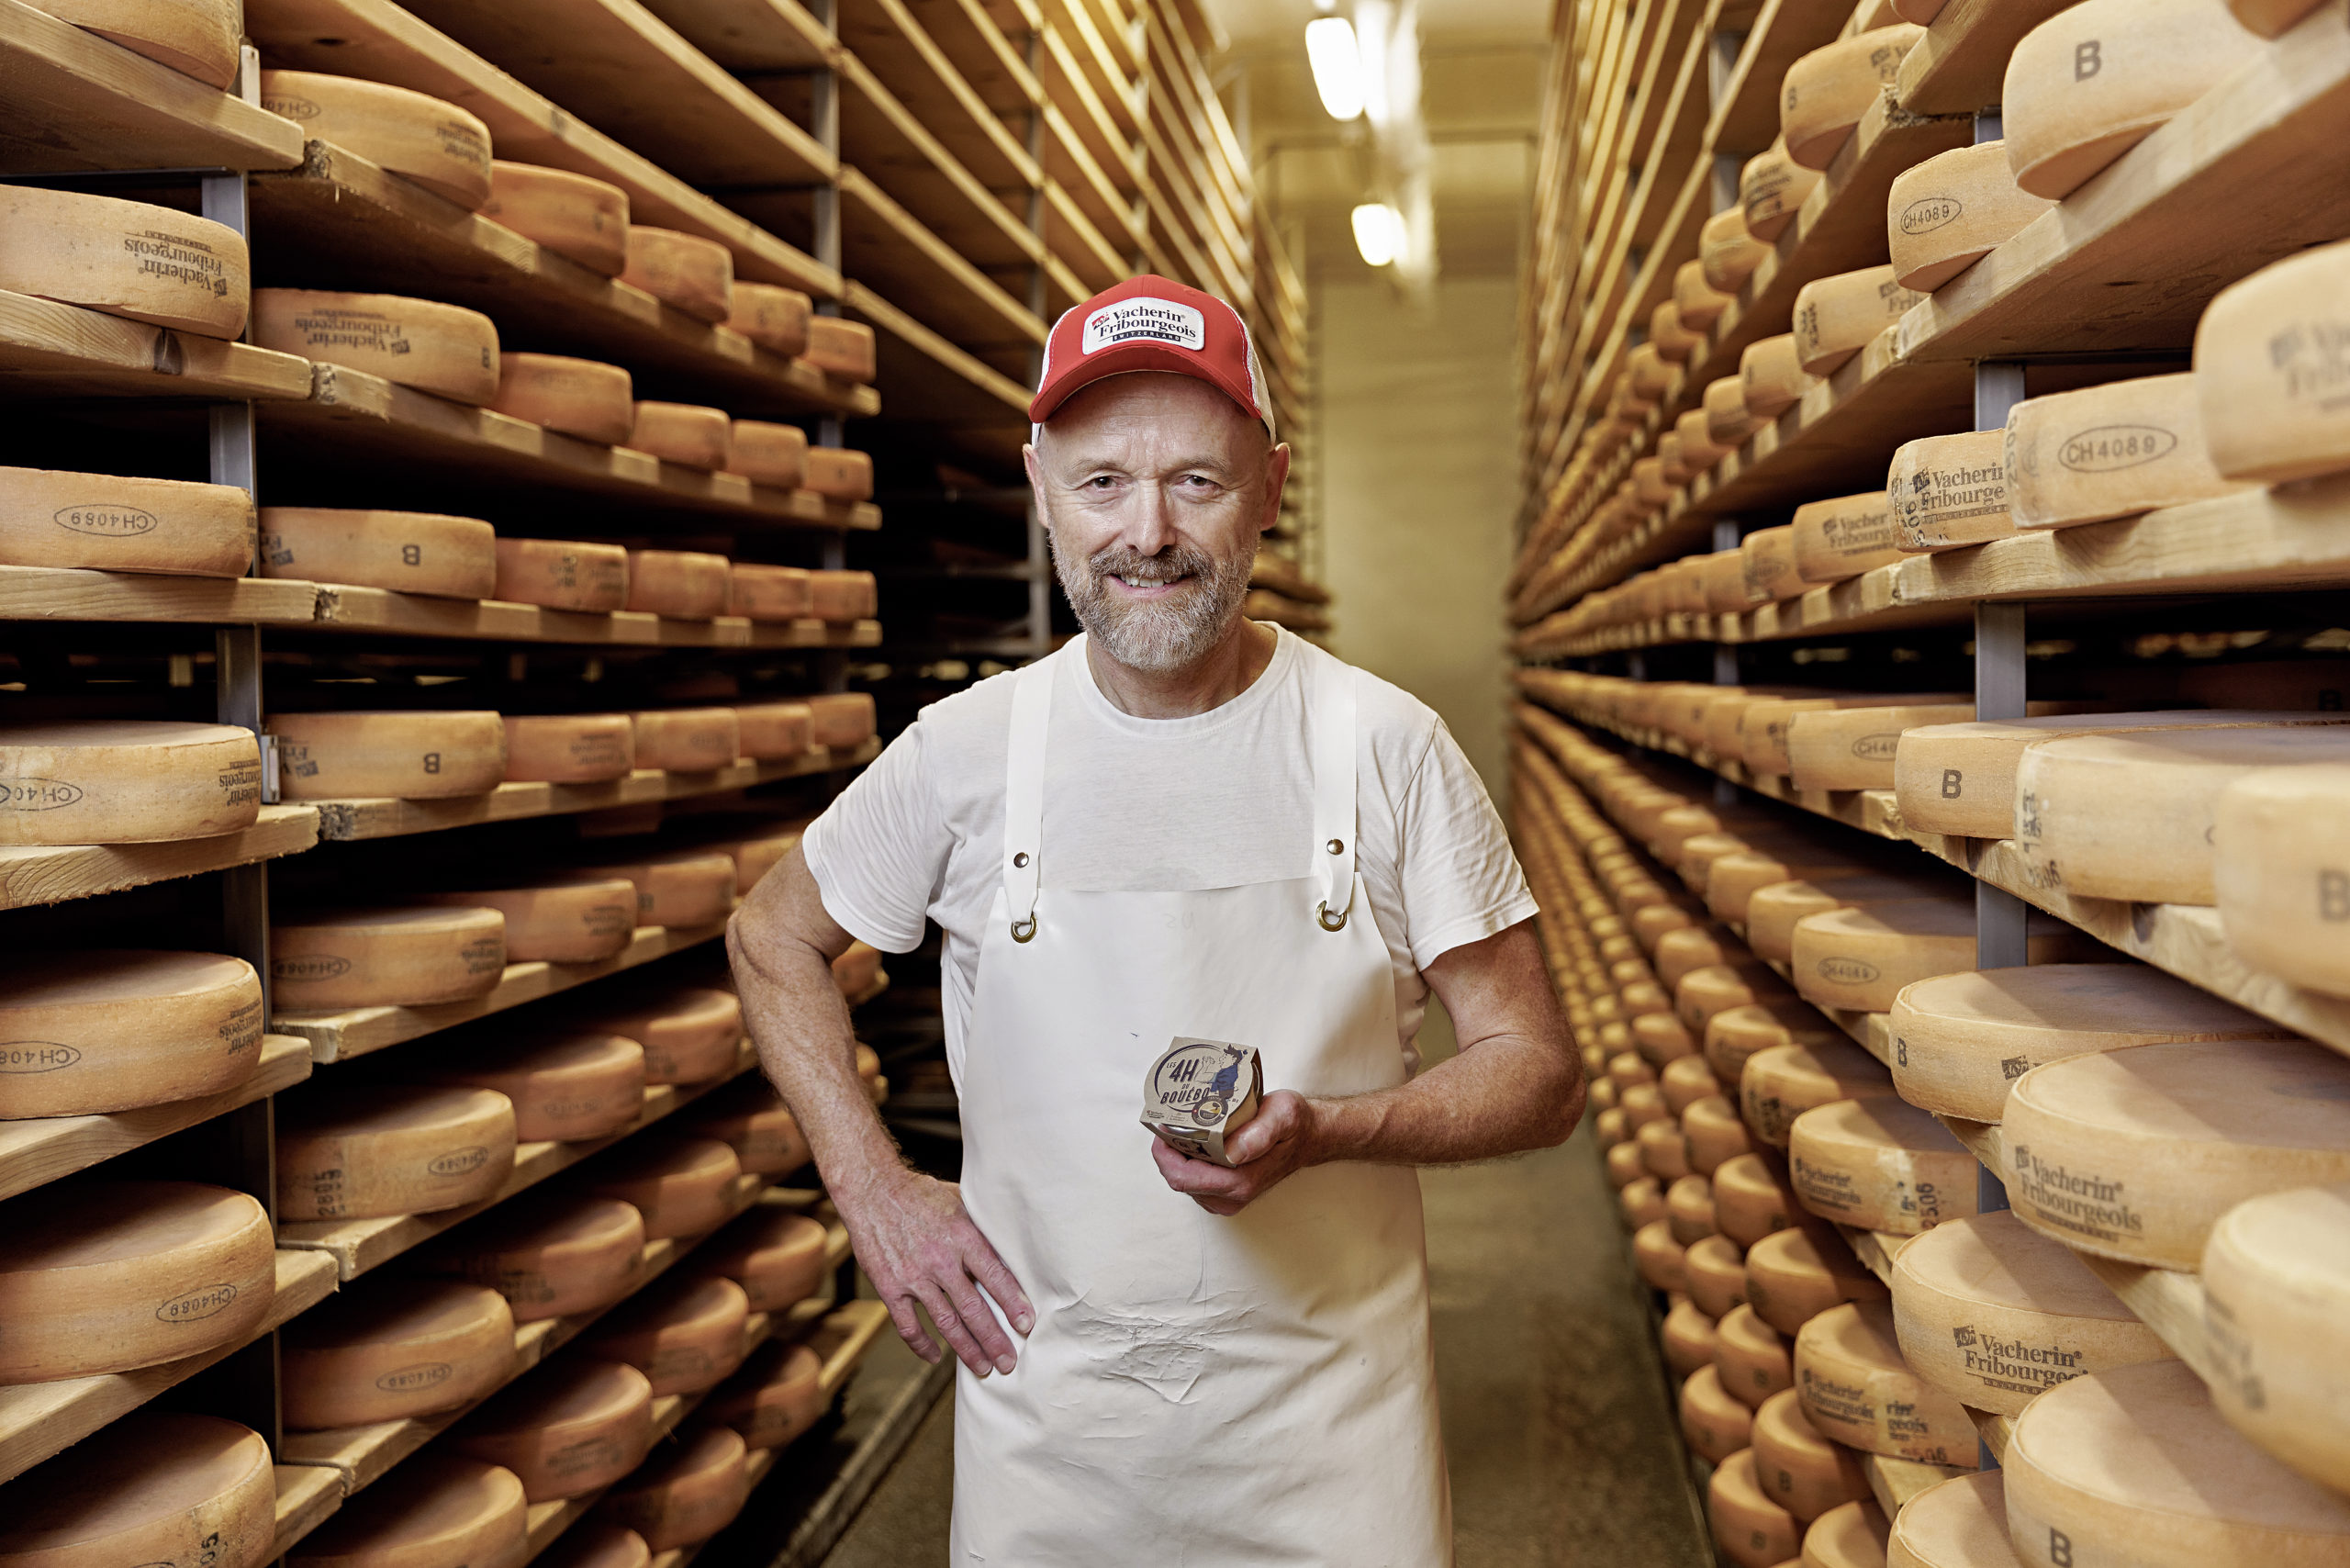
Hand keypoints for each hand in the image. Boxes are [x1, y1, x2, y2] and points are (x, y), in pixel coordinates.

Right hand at [837, 1168, 1031, 1374]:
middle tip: (1009, 1362)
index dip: (1012, 1303)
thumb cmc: (921, 1195)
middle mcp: (940, 1259)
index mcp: (962, 1236)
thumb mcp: (960, 1201)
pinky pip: (908, 1325)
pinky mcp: (890, 1287)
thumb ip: (982, 1228)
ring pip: (946, 1323)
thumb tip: (1012, 1247)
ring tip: (984, 1368)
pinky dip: (922, 1345)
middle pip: (973, 1308)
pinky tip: (936, 1357)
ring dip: (967, 1349)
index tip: (1027, 1325)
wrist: (872, 1191)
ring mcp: (913, 1276)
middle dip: (994, 1339)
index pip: (995, 1276)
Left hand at [1150, 1090, 1319, 1214]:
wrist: (1309, 1136)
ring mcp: (1227, 1199)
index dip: (1164, 1153)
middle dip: (1168, 1151)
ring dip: (1177, 1155)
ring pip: (1183, 1181)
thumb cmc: (1294, 1124)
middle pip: (1178, 1180)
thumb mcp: (1283, 1115)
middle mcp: (1231, 1197)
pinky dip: (1188, 1160)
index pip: (1181, 1178)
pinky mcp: (1225, 1194)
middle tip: (1171, 1120)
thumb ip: (1261, 1133)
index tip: (1163, 1125)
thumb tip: (1233, 1152)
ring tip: (1183, 1127)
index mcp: (1239, 1182)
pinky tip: (1195, 1140)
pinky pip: (1194, 1180)